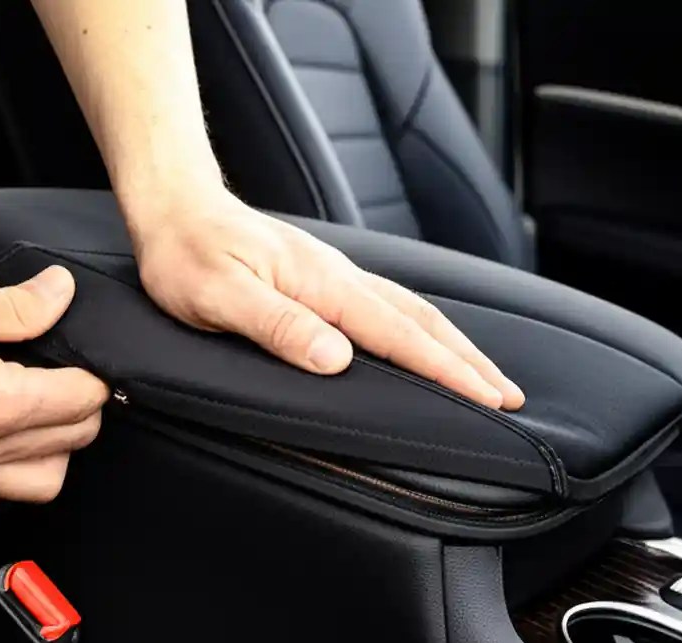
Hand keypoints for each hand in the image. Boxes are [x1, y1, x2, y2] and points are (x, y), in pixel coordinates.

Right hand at [0, 264, 107, 508]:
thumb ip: (16, 305)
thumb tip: (59, 295)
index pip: (78, 405)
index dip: (94, 378)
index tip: (89, 360)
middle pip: (67, 451)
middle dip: (82, 415)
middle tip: (70, 381)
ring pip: (33, 489)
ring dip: (51, 454)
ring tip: (39, 415)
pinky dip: (5, 475)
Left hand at [127, 191, 523, 410]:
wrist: (173, 204)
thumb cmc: (186, 254)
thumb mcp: (218, 297)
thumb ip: (277, 325)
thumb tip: (337, 359)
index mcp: (322, 285)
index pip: (398, 334)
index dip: (446, 370)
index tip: (488, 399)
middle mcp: (338, 277)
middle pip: (420, 321)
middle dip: (469, 361)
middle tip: (508, 397)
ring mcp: (332, 275)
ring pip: (409, 311)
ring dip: (451, 345)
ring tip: (483, 375)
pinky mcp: (320, 278)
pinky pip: (386, 306)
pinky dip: (420, 329)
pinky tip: (422, 341)